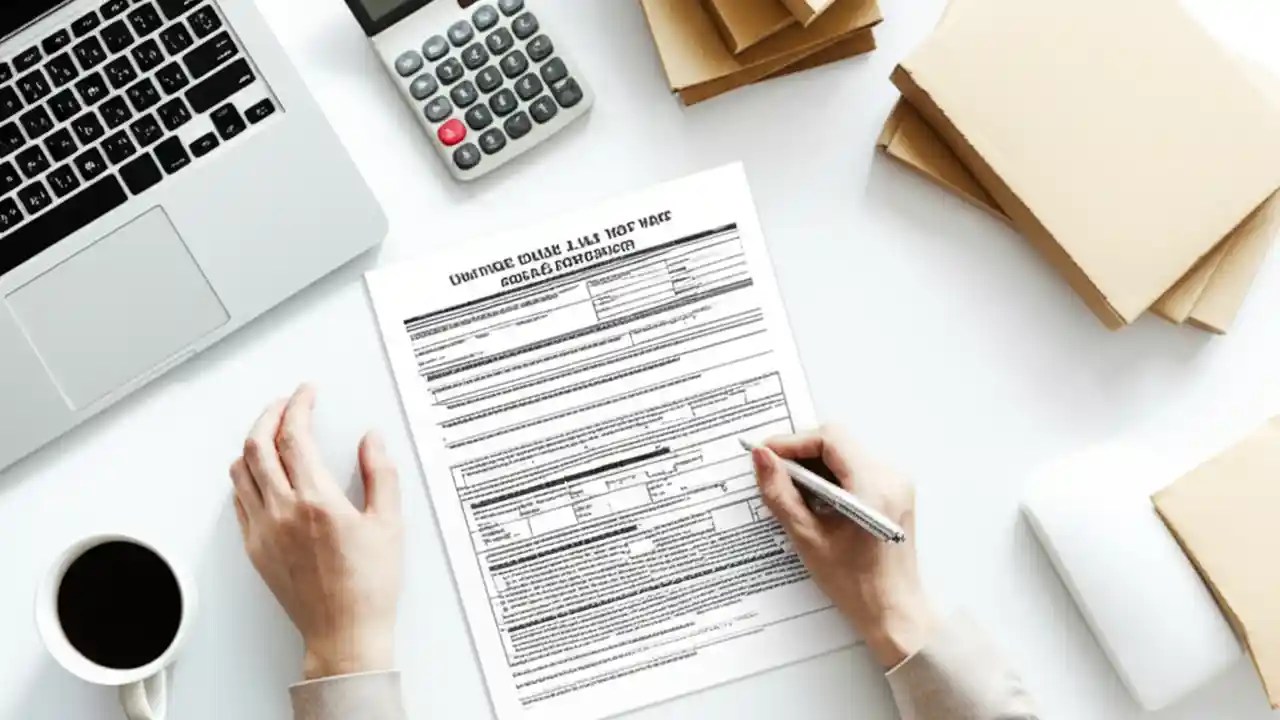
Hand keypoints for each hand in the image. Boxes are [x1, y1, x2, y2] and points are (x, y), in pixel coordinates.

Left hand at [229, 384, 403, 679]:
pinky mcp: (255, 548)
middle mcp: (283, 512)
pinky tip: (260, 474)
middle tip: (285, 404)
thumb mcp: (389, 524)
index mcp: (317, 501)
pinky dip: (245, 476)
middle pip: (257, 445)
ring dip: (252, 442)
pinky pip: (238, 500)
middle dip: (269, 414)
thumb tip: (371, 441)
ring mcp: (263, 531)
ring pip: (240, 470)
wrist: (344, 634)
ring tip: (270, 433)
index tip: (307, 394)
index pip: (295, 436)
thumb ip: (380, 474)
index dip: (299, 405)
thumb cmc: (368, 587)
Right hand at [751, 425, 938, 667]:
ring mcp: (895, 484)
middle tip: (771, 471)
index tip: (765, 454)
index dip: (792, 441)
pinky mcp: (893, 493)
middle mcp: (890, 477)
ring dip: (814, 466)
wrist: (894, 612)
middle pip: (837, 443)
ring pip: (845, 455)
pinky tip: (812, 499)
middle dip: (801, 453)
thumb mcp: (808, 538)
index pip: (829, 439)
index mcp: (873, 486)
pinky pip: (856, 470)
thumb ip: (780, 493)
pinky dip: (830, 478)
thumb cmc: (856, 584)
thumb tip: (761, 458)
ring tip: (789, 490)